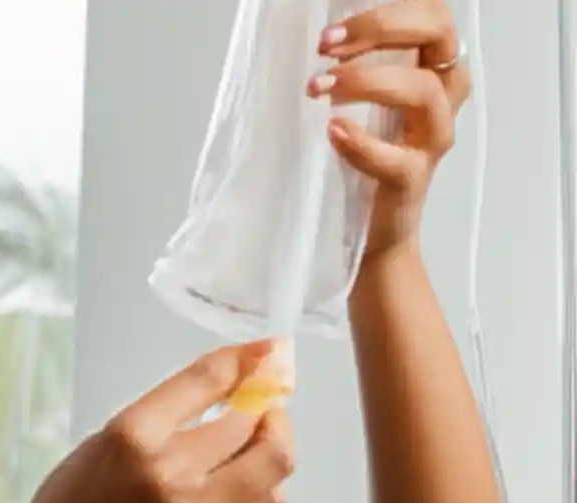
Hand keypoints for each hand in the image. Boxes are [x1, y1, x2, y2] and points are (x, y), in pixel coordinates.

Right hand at [3, 340, 295, 502]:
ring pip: (274, 463)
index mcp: (132, 434)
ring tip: (261, 441)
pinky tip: (251, 481)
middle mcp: (168, 471)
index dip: (247, 360)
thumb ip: (165, 414)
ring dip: (276, 442)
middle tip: (262, 404)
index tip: (268, 350)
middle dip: (266, 404)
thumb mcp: (105, 440)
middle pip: (251, 420)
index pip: (206, 381)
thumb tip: (229, 384)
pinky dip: (269, 486)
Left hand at [308, 0, 470, 256]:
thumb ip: (350, 62)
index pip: (432, 13)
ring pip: (423, 91)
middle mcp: (442, 96)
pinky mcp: (411, 181)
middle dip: (380, 27)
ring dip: (366, 80)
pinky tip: (334, 132)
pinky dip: (363, 143)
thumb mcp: (360, 99)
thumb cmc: (364, 156)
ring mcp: (430, 140)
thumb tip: (310, 29)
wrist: (377, 231)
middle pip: (438, 34)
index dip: (393, 5)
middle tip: (324, 45)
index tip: (334, 21)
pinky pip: (397, 160)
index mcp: (432, 68)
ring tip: (318, 88)